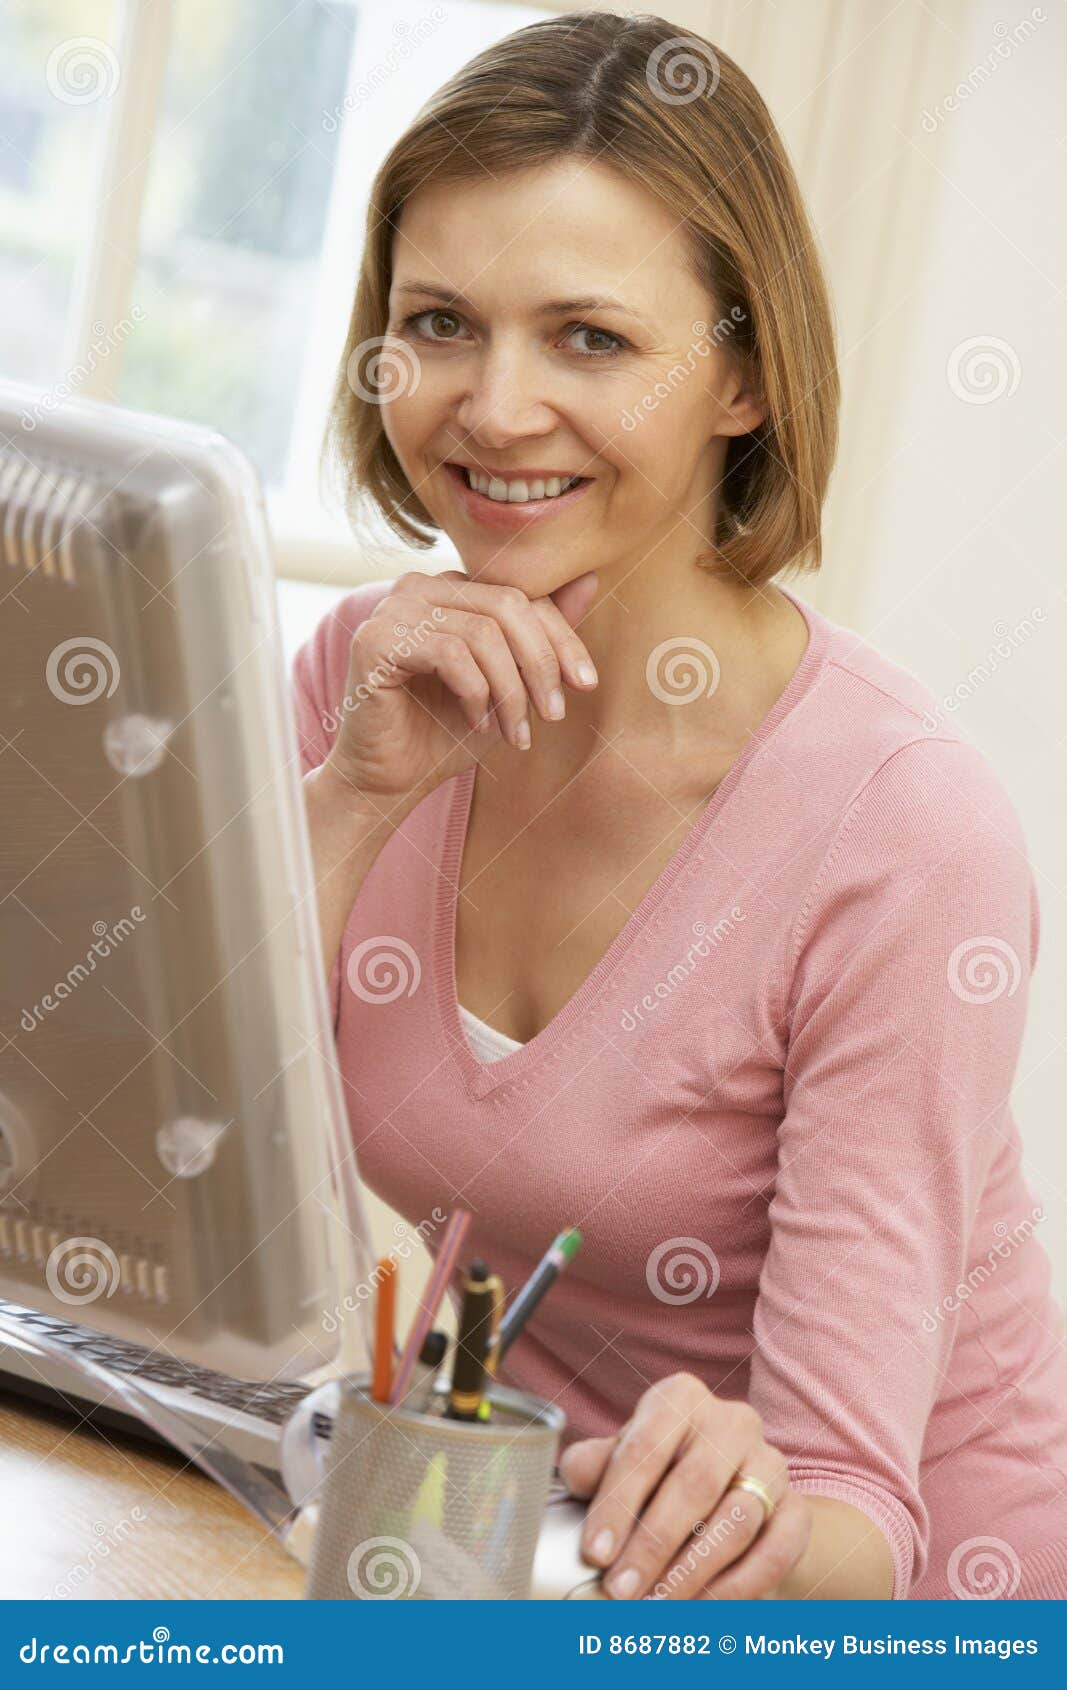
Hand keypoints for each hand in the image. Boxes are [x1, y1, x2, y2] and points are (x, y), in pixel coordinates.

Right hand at [325, 567, 599, 800]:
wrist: (390, 778)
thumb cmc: (447, 730)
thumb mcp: (510, 682)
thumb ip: (543, 634)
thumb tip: (590, 578)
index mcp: (452, 589)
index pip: (523, 596)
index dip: (562, 640)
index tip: (586, 684)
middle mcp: (420, 587)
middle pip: (508, 606)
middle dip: (541, 664)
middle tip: (553, 715)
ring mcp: (393, 609)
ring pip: (484, 633)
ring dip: (510, 692)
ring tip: (516, 734)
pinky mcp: (374, 639)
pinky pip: (450, 654)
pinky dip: (476, 695)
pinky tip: (478, 725)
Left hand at [559, 1373, 811, 1598]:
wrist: (728, 1491)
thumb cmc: (660, 1471)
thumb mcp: (624, 1459)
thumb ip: (596, 1464)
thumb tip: (576, 1473)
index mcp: (681, 1399)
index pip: (646, 1447)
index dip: (618, 1503)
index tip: (596, 1552)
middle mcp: (731, 1422)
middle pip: (695, 1485)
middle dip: (653, 1545)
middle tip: (621, 1591)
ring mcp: (770, 1463)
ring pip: (736, 1521)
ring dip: (692, 1572)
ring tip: (657, 1607)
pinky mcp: (797, 1508)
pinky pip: (776, 1551)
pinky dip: (738, 1587)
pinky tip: (703, 1609)